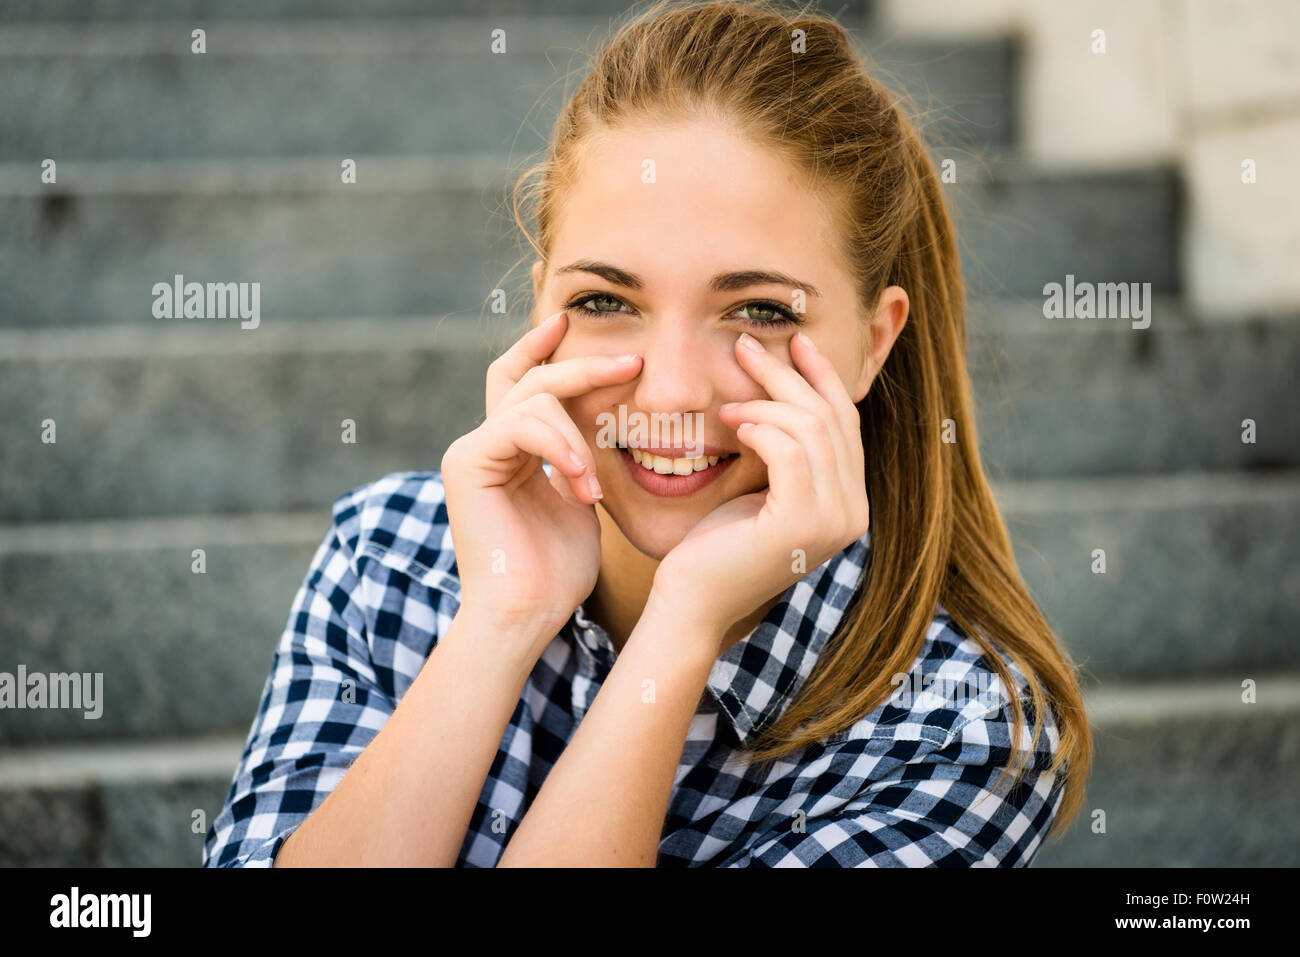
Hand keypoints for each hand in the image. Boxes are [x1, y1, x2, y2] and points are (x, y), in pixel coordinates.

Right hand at [441, 311, 642, 646]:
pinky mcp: (468, 462)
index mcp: (511, 450)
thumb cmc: (556, 573)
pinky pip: (518, 424)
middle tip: (631, 362)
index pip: (525, 383)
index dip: (548, 350)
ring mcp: (473, 450)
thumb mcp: (580, 501)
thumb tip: (605, 421)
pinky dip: (558, 445)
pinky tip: (579, 480)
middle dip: (581, 365)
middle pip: (529, 377)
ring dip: (577, 429)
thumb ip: (580, 460)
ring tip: (594, 480)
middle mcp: (487, 443)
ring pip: (530, 397)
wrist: (525, 616)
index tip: (576, 325)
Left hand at [650, 330, 869, 655]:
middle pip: (831, 418)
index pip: (846, 423)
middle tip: (746, 348)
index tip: (794, 341)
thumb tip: (789, 386)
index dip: (821, 377)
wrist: (691, 599)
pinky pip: (788, 450)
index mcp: (849, 503)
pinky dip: (759, 428)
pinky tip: (731, 427)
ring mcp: (832, 521)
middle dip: (789, 375)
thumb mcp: (762, 487)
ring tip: (727, 405)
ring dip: (764, 402)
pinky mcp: (800, 524)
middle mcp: (853, 513)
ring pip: (811, 429)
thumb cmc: (717, 543)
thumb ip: (788, 451)